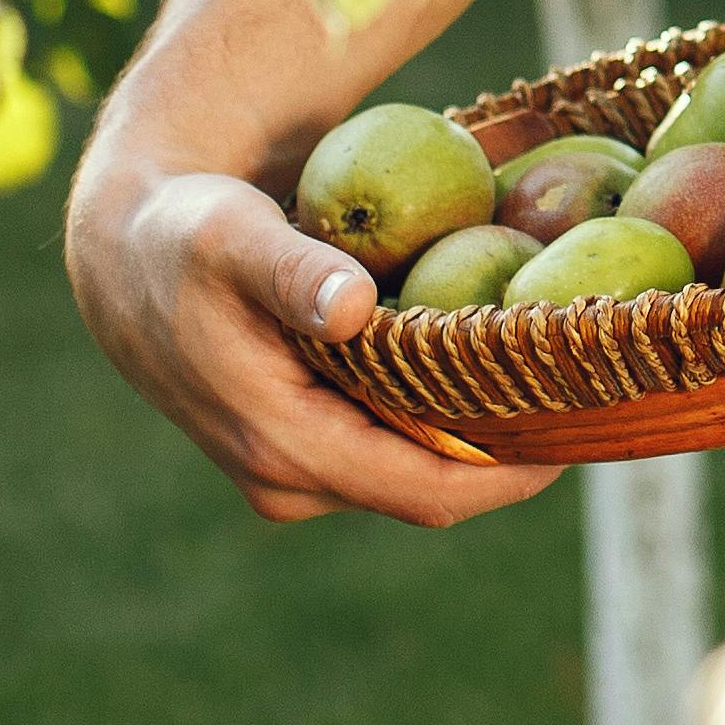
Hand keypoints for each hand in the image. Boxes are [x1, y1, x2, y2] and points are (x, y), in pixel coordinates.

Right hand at [68, 159, 564, 528]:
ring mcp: (292, 471)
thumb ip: (293, 273)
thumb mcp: (234, 238)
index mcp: (282, 445)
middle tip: (595, 397)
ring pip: (416, 472)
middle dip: (513, 456)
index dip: (513, 472)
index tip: (587, 427)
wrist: (128, 249)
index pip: (426, 488)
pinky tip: (496, 373)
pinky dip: (445, 420)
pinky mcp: (301, 448)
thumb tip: (348, 308)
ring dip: (482, 438)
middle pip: (432, 489)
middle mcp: (289, 478)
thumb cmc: (185, 235)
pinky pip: (394, 449)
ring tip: (558, 382)